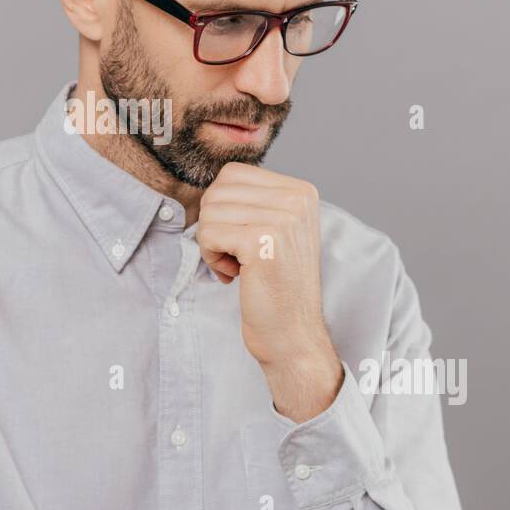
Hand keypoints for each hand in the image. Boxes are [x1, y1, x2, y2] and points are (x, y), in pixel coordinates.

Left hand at [196, 162, 342, 419]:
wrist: (292, 335)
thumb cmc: (275, 286)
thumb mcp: (275, 230)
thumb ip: (253, 200)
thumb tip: (212, 182)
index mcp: (301, 191)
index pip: (232, 174)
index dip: (224, 209)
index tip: (245, 242)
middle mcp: (297, 199)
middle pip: (217, 191)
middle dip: (216, 226)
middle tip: (239, 258)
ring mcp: (282, 218)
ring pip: (209, 211)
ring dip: (213, 244)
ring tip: (240, 267)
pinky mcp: (262, 241)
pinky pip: (208, 233)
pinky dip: (212, 258)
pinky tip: (237, 276)